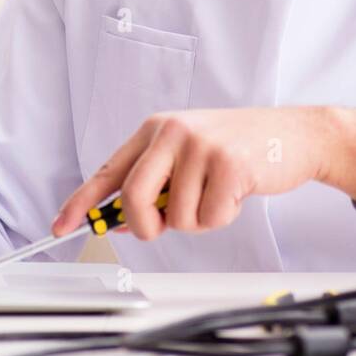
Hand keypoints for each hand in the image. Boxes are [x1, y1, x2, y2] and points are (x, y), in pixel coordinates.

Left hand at [52, 106, 355, 240]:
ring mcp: (201, 145)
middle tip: (165, 225)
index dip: (82, 202)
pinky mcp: (228, 164)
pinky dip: (223, 218)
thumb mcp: (189, 153)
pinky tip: (236, 193)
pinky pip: (209, 218)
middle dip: (146, 225)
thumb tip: (122, 220)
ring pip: (176, 216)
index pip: (109, 170)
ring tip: (218, 193)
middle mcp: (173, 132)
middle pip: (133, 196)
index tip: (62, 226)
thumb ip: (156, 180)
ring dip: (198, 220)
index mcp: (156, 129)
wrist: (293, 133)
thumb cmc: (239, 145)